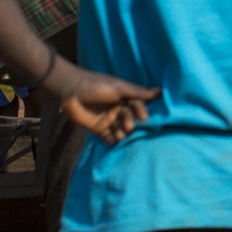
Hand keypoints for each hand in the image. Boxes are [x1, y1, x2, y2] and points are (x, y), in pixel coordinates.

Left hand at [43, 62, 159, 144]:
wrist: (70, 93)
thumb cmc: (96, 85)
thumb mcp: (118, 87)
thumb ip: (138, 92)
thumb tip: (160, 91)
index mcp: (125, 97)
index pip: (137, 105)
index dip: (141, 111)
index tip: (144, 118)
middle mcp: (119, 109)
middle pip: (131, 118)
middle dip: (131, 123)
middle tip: (129, 126)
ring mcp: (110, 121)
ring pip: (122, 129)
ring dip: (124, 134)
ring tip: (121, 136)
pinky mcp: (100, 131)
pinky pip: (110, 138)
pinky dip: (115, 143)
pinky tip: (117, 145)